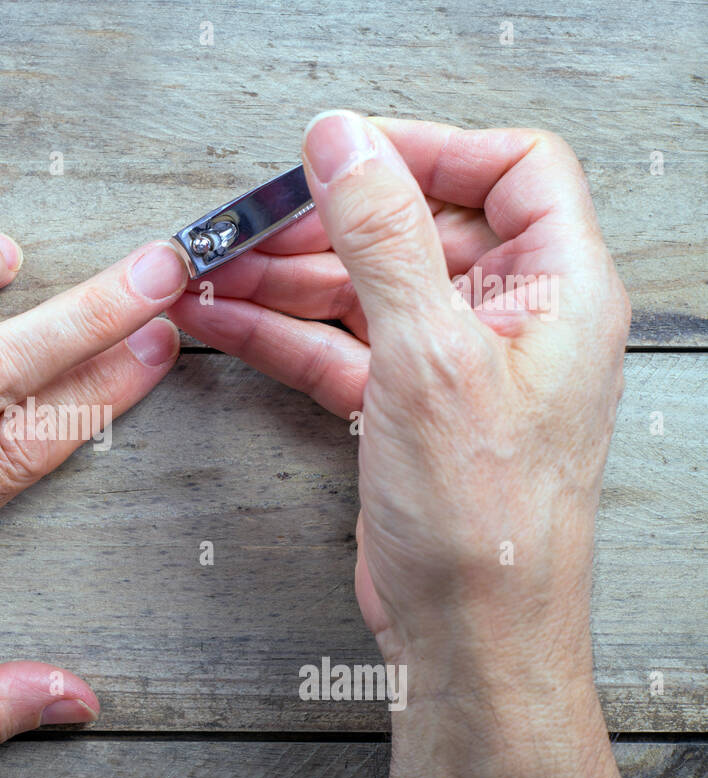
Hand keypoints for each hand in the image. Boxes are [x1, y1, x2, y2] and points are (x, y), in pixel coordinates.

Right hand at [168, 112, 641, 777]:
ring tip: (217, 271)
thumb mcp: (429, 354)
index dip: (427, 149)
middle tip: (256, 220)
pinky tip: (226, 319)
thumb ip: (384, 238)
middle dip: (330, 222)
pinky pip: (339, 347)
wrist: (469, 634)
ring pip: (366, 291)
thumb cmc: (486, 519)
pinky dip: (282, 332)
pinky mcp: (405, 409)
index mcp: (559, 288)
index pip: (510, 170)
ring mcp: (454, 366)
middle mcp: (512, 320)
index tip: (346, 153)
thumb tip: (345, 143)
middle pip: (418, 230)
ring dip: (288, 278)